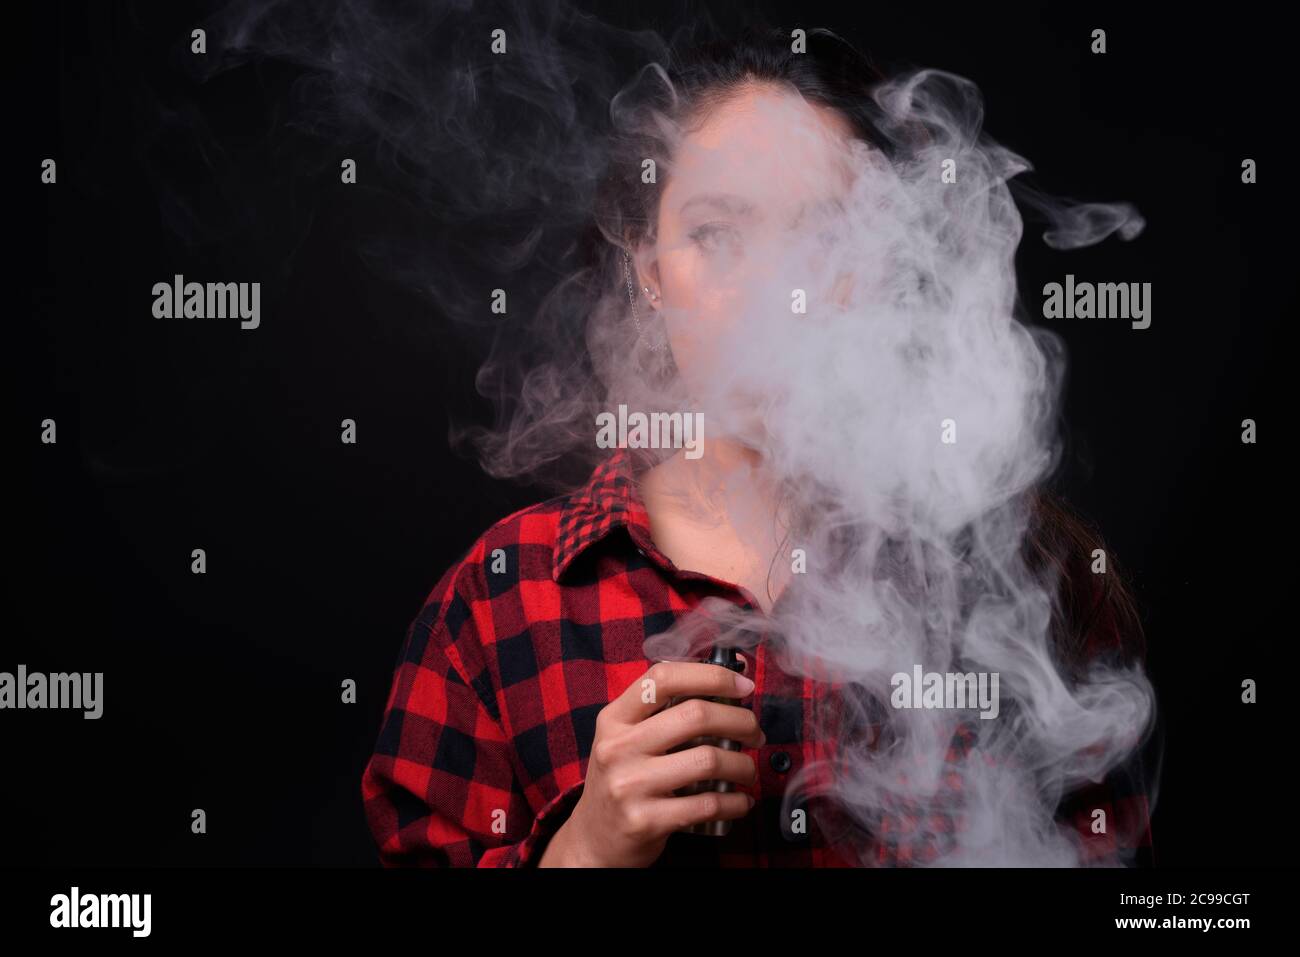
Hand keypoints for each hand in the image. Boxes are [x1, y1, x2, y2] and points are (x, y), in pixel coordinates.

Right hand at [538, 659, 763, 866]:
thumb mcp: (624, 739)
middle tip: (755, 734)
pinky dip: (736, 802)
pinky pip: (708, 804)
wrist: (594, 840)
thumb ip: (661, 713)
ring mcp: (630, 785)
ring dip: (743, 765)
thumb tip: (725, 684)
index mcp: (614, 718)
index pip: (664, 678)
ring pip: (709, 759)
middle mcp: (618, 747)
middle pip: (696, 715)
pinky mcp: (646, 820)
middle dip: (741, 721)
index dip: (711, 676)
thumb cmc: (622, 780)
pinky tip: (740, 801)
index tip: (743, 686)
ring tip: (748, 770)